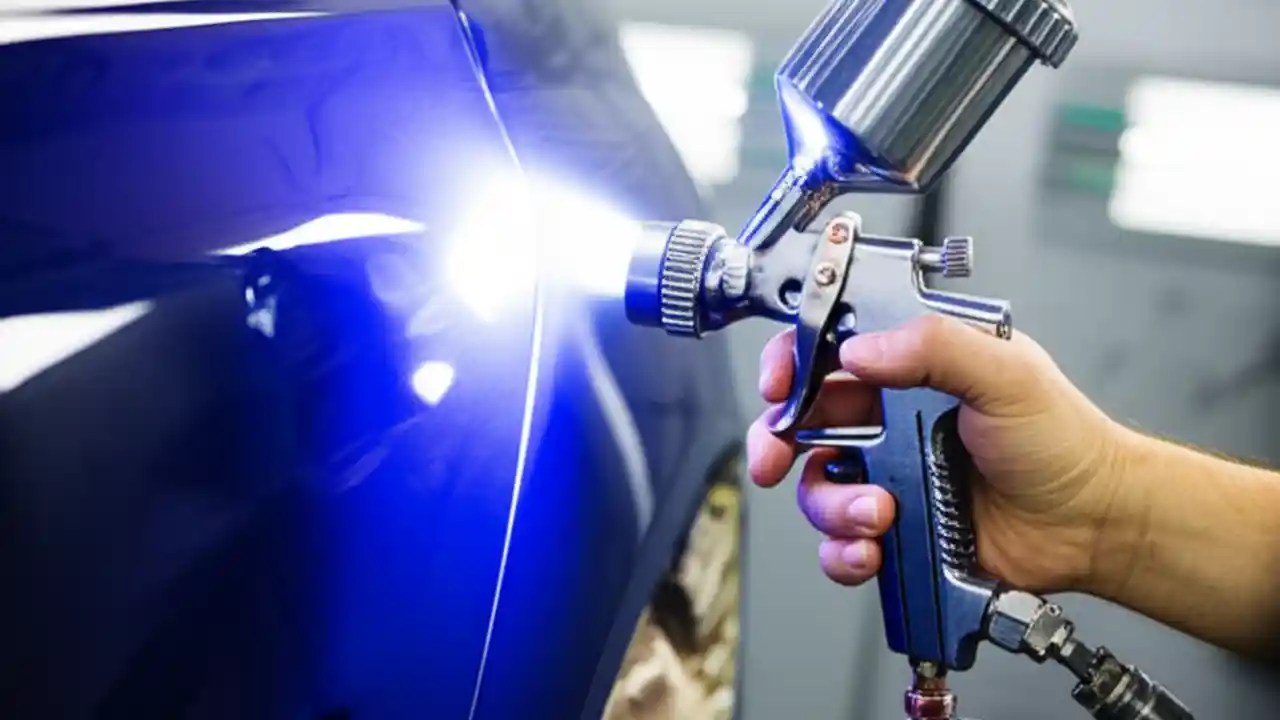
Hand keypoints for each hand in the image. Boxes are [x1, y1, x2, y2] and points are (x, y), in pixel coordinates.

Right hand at [747, 314, 1129, 595]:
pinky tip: (873, 548)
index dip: (792, 362)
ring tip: (877, 512)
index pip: (831, 349)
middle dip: (778, 441)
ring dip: (832, 503)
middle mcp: (891, 418)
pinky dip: (843, 550)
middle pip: (804, 421)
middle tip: (774, 458)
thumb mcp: (1005, 373)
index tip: (778, 384)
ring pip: (817, 486)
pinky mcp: (893, 526)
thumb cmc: (1063, 442)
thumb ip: (934, 347)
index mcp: (913, 366)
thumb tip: (863, 350)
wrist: (1091, 525)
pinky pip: (840, 540)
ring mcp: (890, 474)